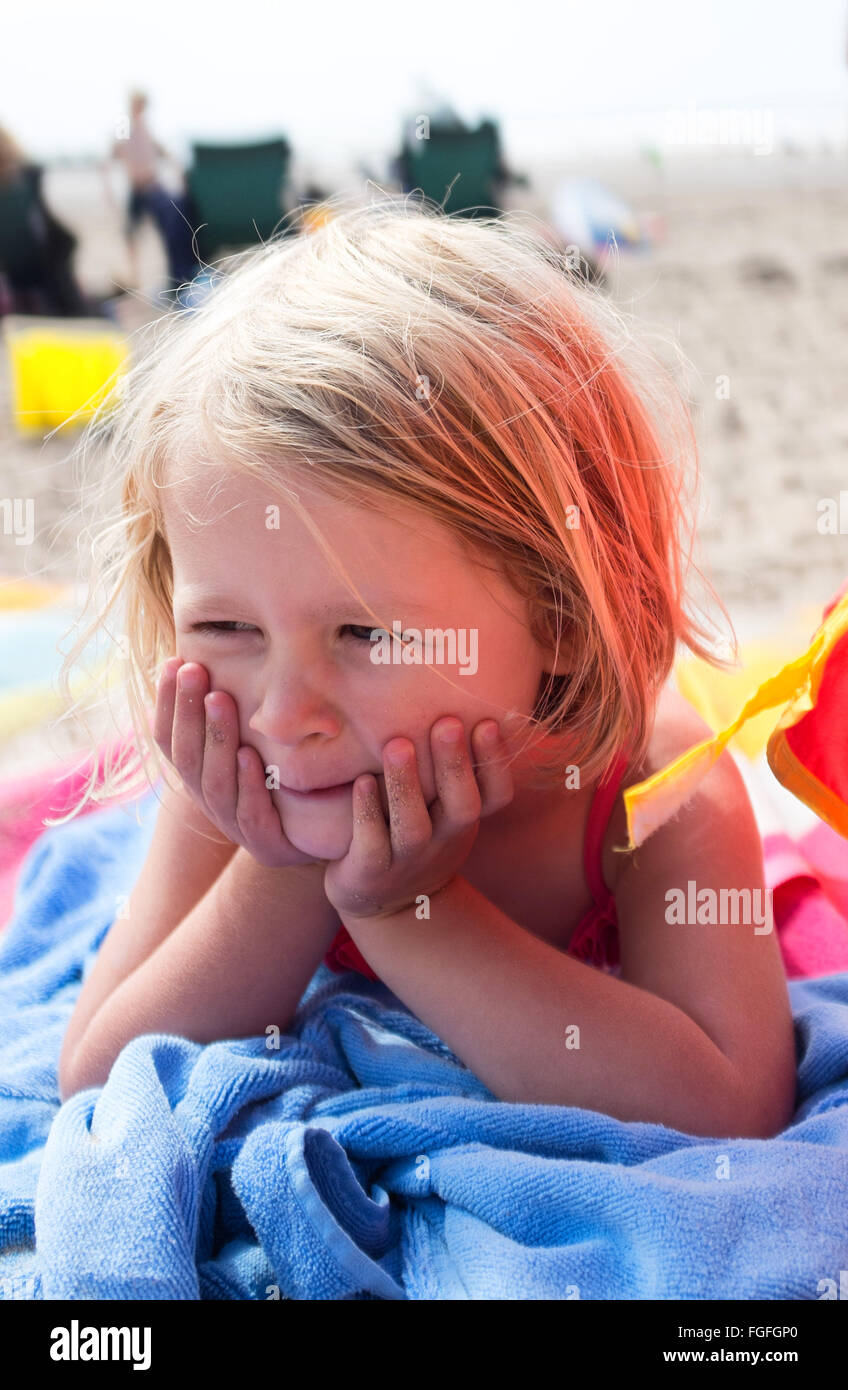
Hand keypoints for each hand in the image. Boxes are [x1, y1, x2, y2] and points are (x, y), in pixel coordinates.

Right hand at [153, 657, 319, 868]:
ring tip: (220, 699)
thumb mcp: (258, 741)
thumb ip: (235, 710)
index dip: (167, 702)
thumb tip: (217, 651)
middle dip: (188, 710)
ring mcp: (235, 825)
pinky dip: (247, 783)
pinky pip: (250, 813)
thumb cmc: (285, 781)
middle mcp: (209, 800)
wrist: (324, 840)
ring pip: (213, 783)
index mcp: (200, 775)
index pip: (169, 738)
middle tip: (194, 669)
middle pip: (187, 756)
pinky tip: (249, 754)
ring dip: (216, 737)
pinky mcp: (267, 845)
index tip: (173, 661)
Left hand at [323, 715, 514, 922]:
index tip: (488, 722)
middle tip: (446, 722)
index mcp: (464, 821)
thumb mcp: (442, 809)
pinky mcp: (371, 871)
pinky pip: (372, 841)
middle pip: (462, 806)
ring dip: (407, 785)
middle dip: (455, 765)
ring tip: (397, 744)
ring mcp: (408, 859)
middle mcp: (444, 840)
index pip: (496, 795)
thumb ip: (448, 770)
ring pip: (414, 826)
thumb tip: (450, 698)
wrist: (387, 903)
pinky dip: (367, 811)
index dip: (496, 762)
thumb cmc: (416, 837)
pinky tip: (361, 781)